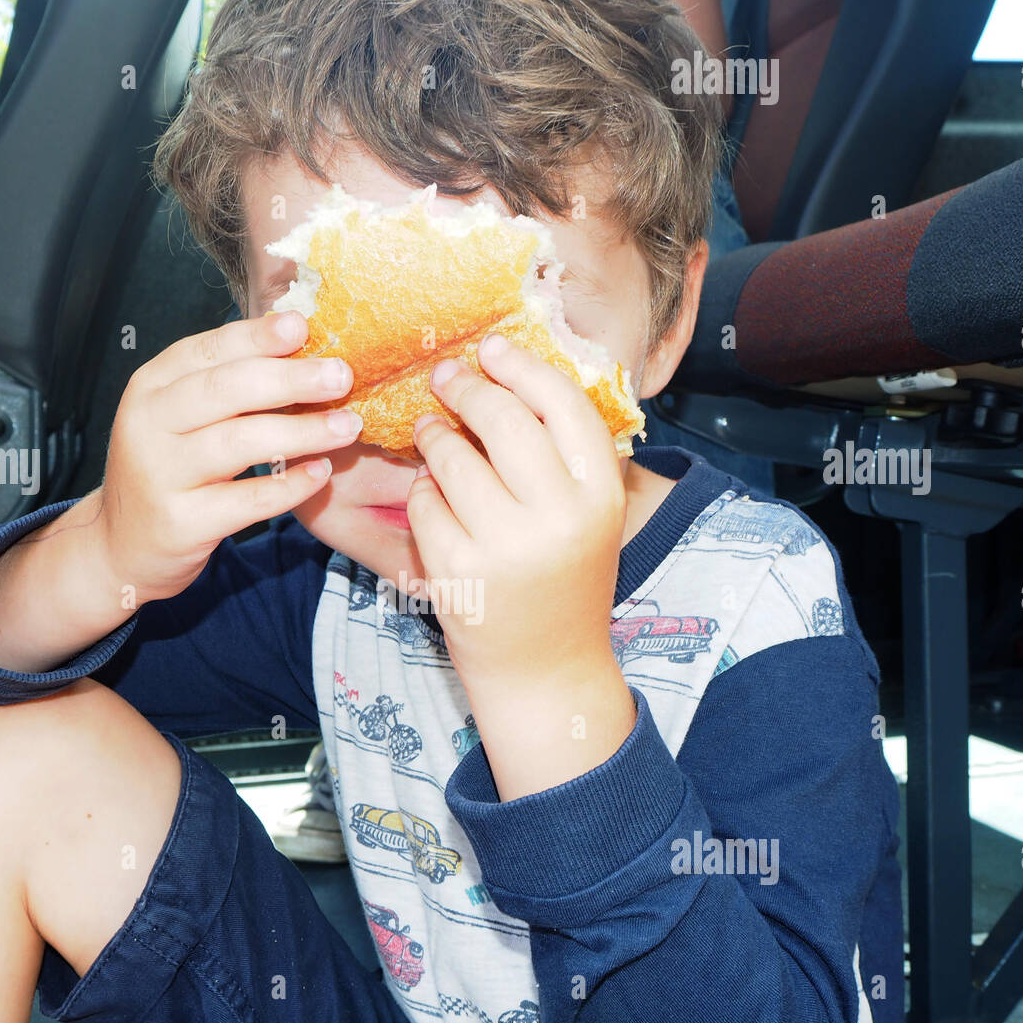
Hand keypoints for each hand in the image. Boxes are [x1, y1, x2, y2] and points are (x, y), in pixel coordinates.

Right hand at [97, 311, 361, 604]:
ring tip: (347, 426)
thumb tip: (299, 343)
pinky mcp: (182, 523)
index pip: (207, 350)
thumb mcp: (180, 419)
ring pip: (239, 442)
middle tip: (341, 376)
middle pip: (225, 390)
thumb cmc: (169, 473)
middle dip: (290, 378)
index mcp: (150, 388)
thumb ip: (227, 385)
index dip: (257, 337)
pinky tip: (321, 472)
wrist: (123, 548)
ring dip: (302, 430)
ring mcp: (161, 476)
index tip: (304, 327)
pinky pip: (247, 501)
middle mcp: (148, 425)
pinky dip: (290, 485)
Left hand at [406, 332, 627, 692]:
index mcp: (601, 495)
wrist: (546, 672)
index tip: (492, 350)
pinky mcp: (457, 573)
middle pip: (502, 419)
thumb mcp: (588, 517)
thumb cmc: (563, 581)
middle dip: (465, 389)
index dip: (522, 367)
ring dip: (434, 437)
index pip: (562, 403)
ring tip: (430, 434)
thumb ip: (565, 455)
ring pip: (452, 457)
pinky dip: (421, 493)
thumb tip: (515, 372)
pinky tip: (432, 499)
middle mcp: (560, 517)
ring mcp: (506, 547)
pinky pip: (423, 503)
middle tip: (445, 378)